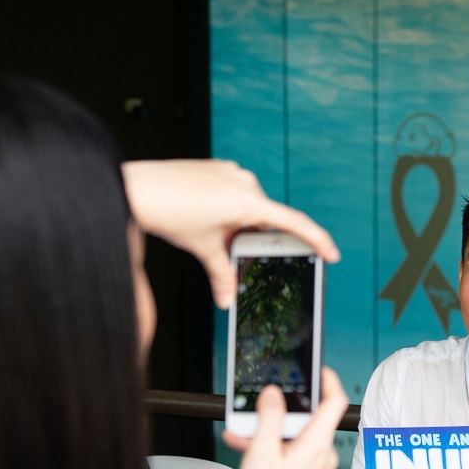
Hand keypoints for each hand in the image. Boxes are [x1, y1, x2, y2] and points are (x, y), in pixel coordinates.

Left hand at [121, 160, 339, 307]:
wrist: (137, 187)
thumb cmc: (168, 211)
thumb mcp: (202, 248)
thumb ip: (222, 275)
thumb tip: (228, 300)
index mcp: (248, 200)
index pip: (293, 223)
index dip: (317, 240)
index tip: (331, 255)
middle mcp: (245, 182)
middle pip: (266, 219)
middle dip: (256, 239)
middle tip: (234, 251)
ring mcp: (232, 172)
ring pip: (249, 207)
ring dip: (239, 225)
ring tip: (210, 232)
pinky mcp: (219, 169)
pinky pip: (234, 194)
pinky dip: (228, 211)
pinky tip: (203, 218)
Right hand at [223, 368, 347, 468]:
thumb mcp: (262, 450)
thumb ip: (269, 417)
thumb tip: (274, 394)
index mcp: (317, 444)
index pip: (335, 401)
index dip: (328, 380)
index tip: (317, 369)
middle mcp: (322, 454)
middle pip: (308, 417)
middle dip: (280, 411)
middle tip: (258, 408)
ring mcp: (314, 466)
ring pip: (294, 435)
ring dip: (269, 430)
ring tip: (243, 432)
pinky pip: (290, 450)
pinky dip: (270, 446)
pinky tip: (246, 447)